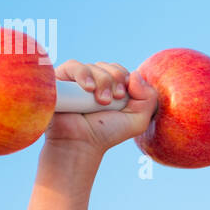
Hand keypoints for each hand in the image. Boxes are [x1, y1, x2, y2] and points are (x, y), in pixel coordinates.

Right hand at [43, 60, 158, 155]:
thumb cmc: (106, 134)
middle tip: (111, 100)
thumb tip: (135, 74)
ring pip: (94, 66)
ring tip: (100, 100)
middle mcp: (95, 82)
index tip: (122, 97)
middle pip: (110, 66)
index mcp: (112, 88)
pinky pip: (73, 65)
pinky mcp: (60, 80)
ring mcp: (77, 81)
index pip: (122, 71)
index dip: (125, 79)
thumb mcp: (138, 120)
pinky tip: (88, 88)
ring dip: (102, 80)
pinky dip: (84, 74)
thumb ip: (149, 98)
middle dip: (115, 79)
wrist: (81, 144)